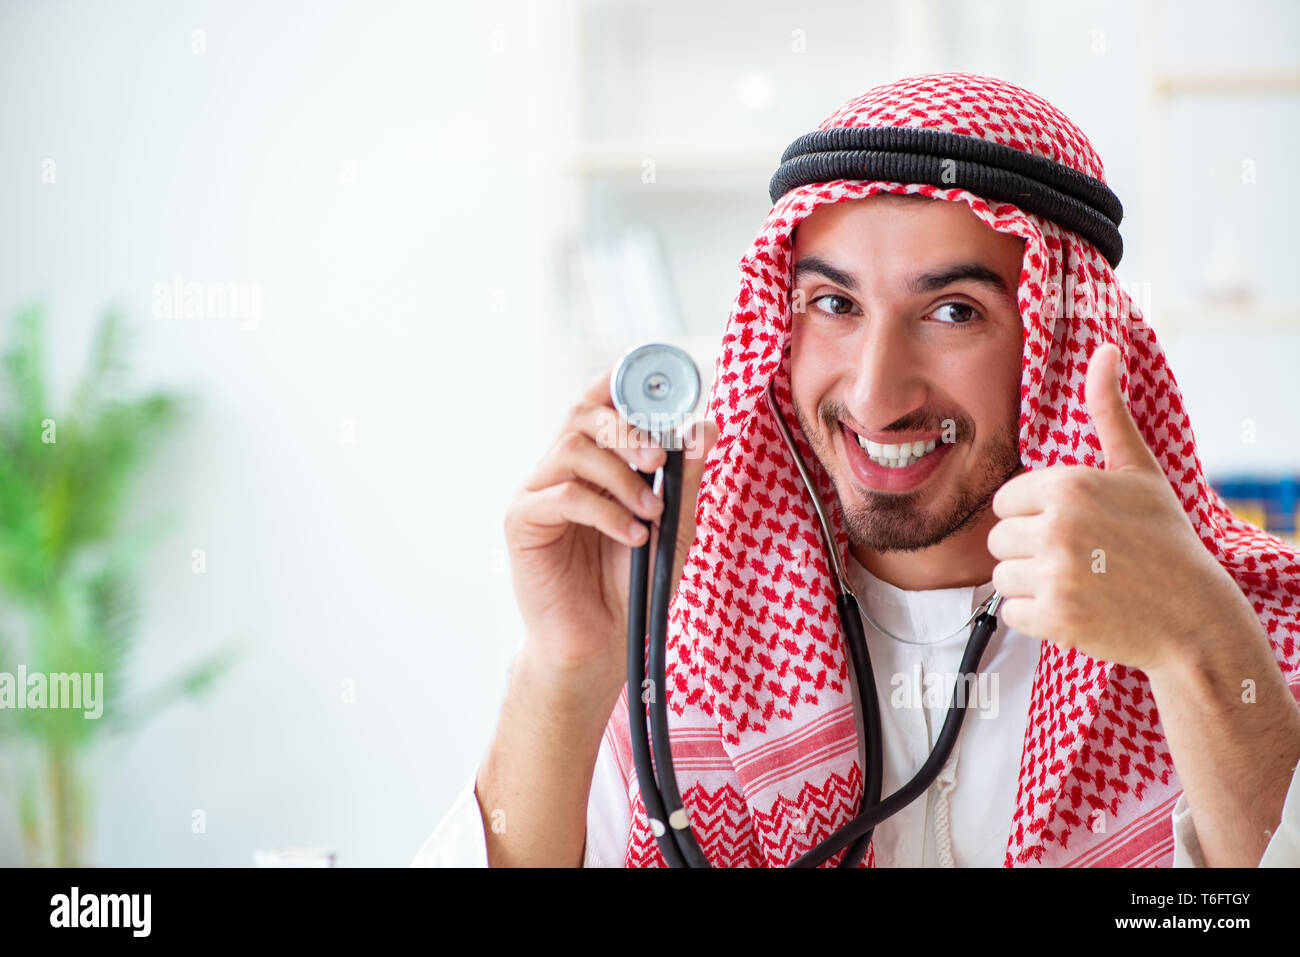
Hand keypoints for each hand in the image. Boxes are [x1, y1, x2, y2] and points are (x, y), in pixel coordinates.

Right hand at [503, 365, 719, 695]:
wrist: (604, 643)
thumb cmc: (635, 584)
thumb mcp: (675, 524)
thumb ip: (685, 476)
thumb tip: (704, 427)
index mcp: (597, 460)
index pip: (601, 401)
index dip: (625, 384)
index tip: (664, 392)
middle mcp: (563, 468)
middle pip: (582, 412)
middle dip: (627, 427)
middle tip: (658, 459)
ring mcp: (539, 492)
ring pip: (573, 449)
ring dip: (622, 477)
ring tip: (651, 512)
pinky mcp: (523, 522)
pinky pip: (563, 496)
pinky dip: (606, 512)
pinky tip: (632, 537)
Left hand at [987, 343, 1244, 672]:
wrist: (1195, 617)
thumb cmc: (1165, 541)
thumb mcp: (1139, 470)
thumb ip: (1108, 412)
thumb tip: (1104, 351)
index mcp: (1068, 484)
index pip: (1005, 501)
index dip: (1032, 516)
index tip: (1069, 527)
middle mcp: (1058, 525)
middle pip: (998, 539)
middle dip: (1030, 551)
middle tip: (1078, 559)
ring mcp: (1055, 573)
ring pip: (1001, 577)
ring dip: (1032, 584)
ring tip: (1078, 583)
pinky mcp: (1054, 617)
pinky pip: (1010, 613)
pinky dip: (1036, 617)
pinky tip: (1075, 608)